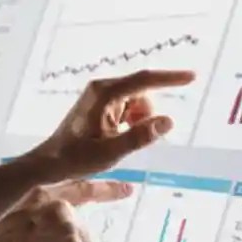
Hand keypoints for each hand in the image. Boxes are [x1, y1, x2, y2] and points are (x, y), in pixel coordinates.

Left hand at [21, 69, 195, 183]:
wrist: (49, 164)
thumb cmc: (75, 159)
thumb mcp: (110, 152)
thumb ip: (140, 136)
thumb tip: (168, 121)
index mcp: (104, 93)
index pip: (144, 80)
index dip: (170, 78)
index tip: (192, 77)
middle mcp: (102, 89)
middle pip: (143, 95)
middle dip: (145, 117)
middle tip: (125, 139)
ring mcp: (101, 96)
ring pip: (138, 104)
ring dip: (137, 123)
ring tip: (115, 142)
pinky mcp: (101, 105)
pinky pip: (129, 110)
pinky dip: (130, 124)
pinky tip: (114, 139)